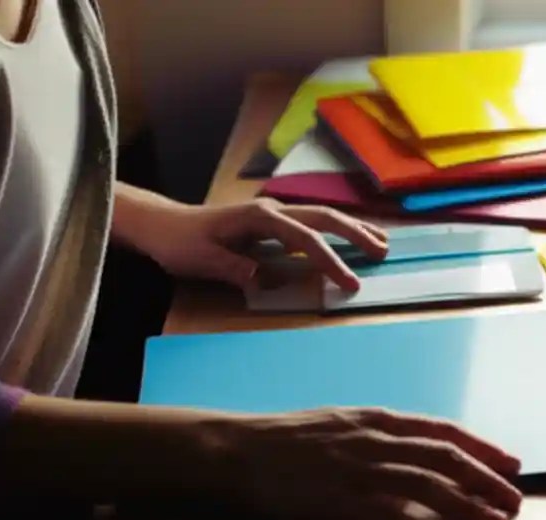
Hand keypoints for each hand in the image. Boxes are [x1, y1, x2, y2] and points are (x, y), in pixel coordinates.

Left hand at [143, 198, 388, 291]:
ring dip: (352, 227)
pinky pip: (311, 223)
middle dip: (355, 234)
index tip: (349, 283)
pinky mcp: (272, 221)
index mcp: (259, 218)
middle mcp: (271, 210)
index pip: (305, 239)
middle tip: (382, 252)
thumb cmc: (180, 243)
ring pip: (321, 216)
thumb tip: (263, 277)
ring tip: (381, 241)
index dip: (330, 261)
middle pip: (324, 217)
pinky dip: (336, 229)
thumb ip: (233, 267)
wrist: (162, 225)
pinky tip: (350, 236)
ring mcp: (273, 213)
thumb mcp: (201, 259)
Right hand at [216, 408, 522, 519]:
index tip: (511, 462)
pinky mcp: (343, 499)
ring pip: (431, 486)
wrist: (236, 452)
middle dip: (487, 479)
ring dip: (469, 506)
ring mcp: (361, 468)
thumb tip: (412, 457)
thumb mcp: (338, 426)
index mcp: (377, 420)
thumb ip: (376, 440)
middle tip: (515, 500)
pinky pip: (396, 515)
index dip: (483, 448)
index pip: (444, 431)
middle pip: (448, 458)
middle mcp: (376, 440)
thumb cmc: (283, 442)